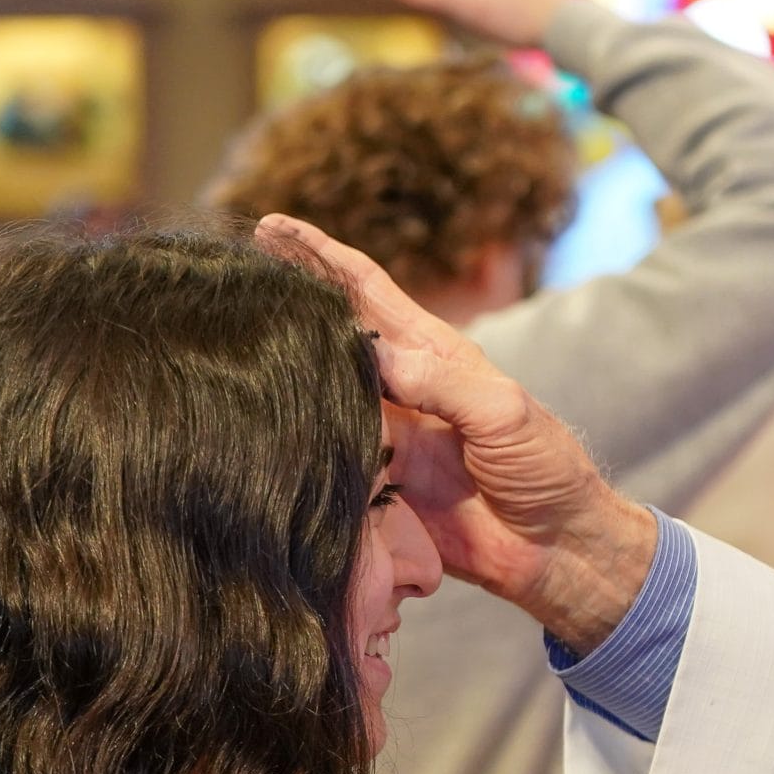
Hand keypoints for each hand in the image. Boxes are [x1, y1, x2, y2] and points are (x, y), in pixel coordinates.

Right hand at [255, 213, 654, 650]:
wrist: (556, 548)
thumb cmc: (544, 470)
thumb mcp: (503, 412)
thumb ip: (440, 383)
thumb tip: (367, 354)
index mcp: (434, 356)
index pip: (366, 290)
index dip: (320, 254)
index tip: (270, 226)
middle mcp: (400, 389)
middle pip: (327, 332)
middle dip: (281, 298)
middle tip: (225, 274)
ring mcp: (383, 435)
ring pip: (315, 390)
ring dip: (273, 365)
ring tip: (218, 337)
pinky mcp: (373, 485)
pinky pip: (319, 453)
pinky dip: (284, 435)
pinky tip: (242, 421)